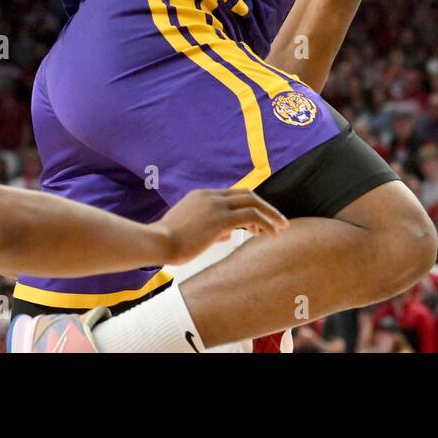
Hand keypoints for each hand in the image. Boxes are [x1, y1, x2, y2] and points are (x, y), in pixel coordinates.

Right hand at [154, 187, 288, 263]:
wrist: (156, 243)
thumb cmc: (169, 242)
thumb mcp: (190, 231)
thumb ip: (211, 229)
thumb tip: (229, 235)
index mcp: (202, 196)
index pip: (234, 195)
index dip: (250, 206)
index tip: (260, 220)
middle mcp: (211, 196)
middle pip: (247, 194)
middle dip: (266, 207)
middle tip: (280, 221)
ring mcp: (216, 205)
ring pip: (253, 202)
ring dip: (270, 215)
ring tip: (281, 228)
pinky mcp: (220, 218)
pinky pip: (251, 216)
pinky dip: (265, 223)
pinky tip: (271, 235)